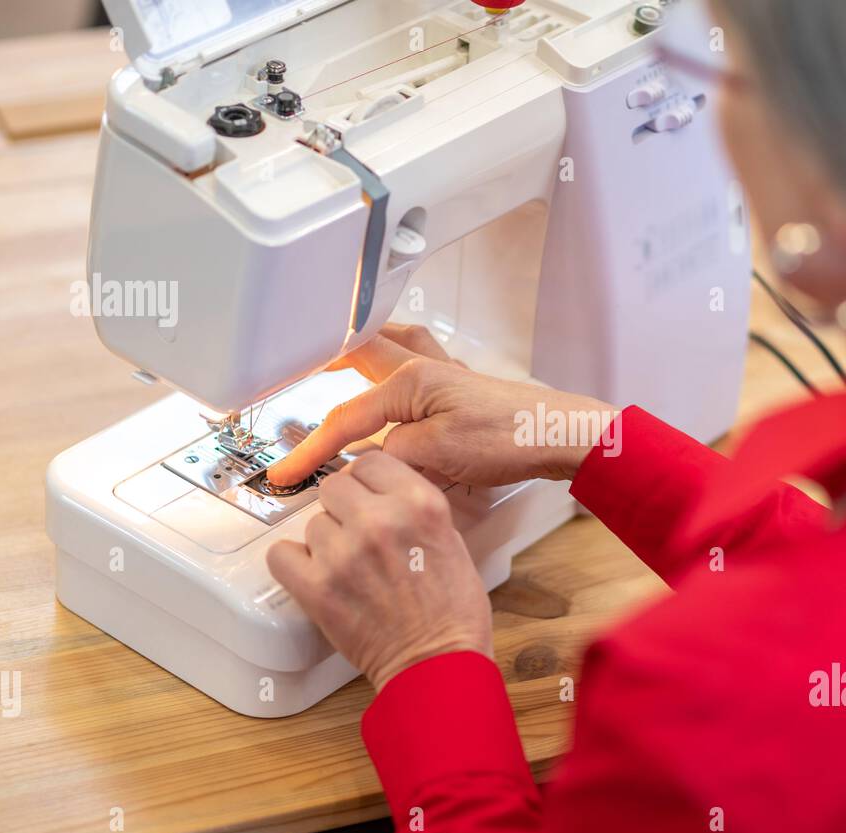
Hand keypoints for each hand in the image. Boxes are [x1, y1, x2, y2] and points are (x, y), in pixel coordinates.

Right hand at [265, 323, 617, 486]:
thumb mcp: (439, 456)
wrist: (558, 434)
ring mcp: (444, 374)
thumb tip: (371, 459)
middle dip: (324, 359)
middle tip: (292, 363)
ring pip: (391, 345)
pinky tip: (394, 377)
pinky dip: (395, 363)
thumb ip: (394, 454)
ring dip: (363, 347)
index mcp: (411, 381)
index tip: (286, 473)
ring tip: (338, 353)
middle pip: (361, 352)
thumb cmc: (509, 438)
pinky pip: (416, 362)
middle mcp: (424, 368)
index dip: (311, 450)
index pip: (345, 419)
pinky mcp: (461, 388)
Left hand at [266, 450, 491, 689]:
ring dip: (325, 542)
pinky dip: (294, 564)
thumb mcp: (451, 539)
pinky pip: (281, 554)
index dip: (367, 480)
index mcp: (420, 503)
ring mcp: (345, 553)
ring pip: (313, 523)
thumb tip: (377, 492)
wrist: (437, 664)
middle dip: (344, 508)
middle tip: (356, 534)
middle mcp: (381, 520)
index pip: (371, 460)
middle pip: (335, 486)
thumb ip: (413, 508)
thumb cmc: (453, 612)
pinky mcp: (317, 588)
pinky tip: (315, 576)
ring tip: (349, 568)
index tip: (367, 496)